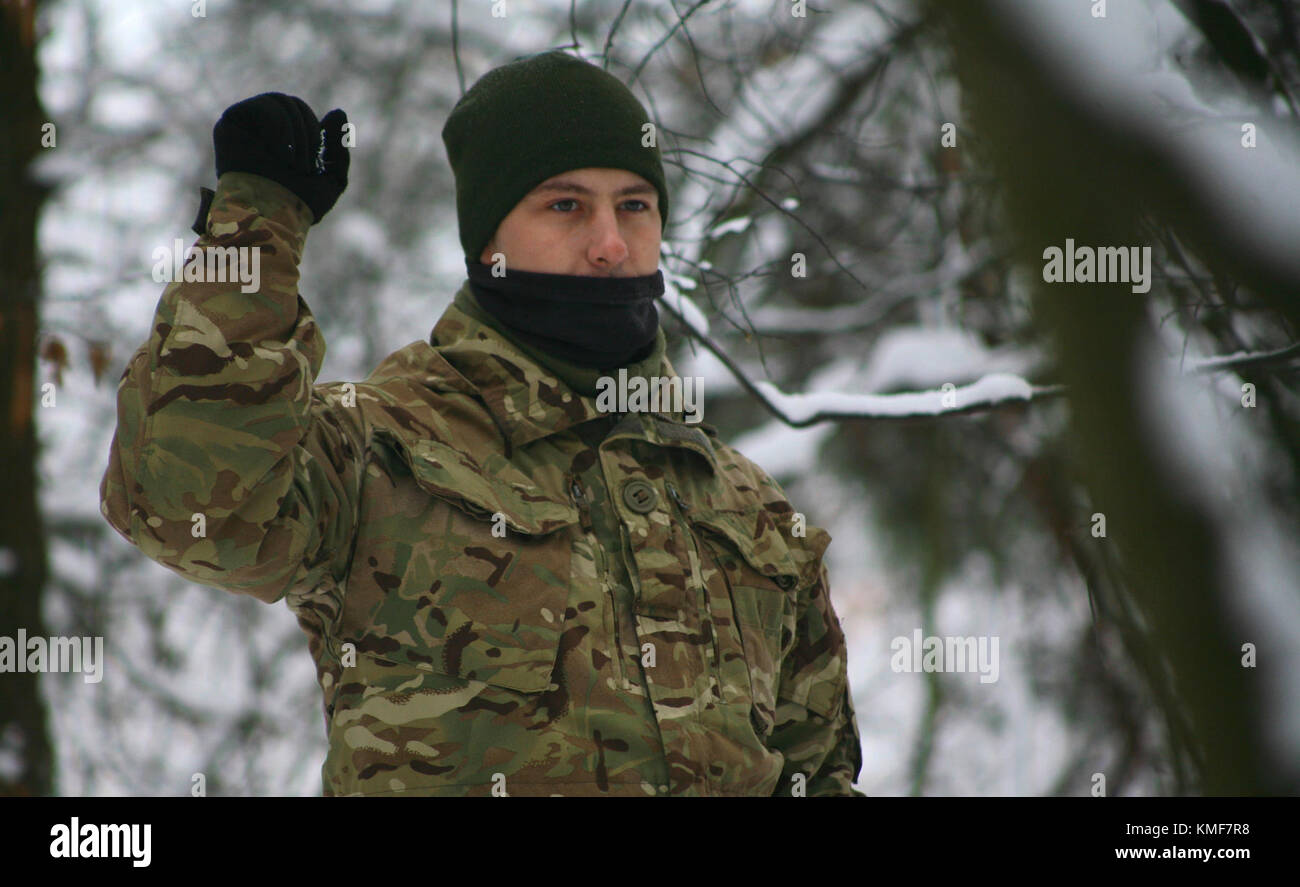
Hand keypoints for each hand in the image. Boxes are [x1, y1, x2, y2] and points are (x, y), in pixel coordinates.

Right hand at [213, 92, 349, 223]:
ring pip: (279, 101)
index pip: (302, 113)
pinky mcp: (230, 124)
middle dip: (308, 133)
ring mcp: (245, 126)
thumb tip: (339, 112)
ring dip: (295, 133)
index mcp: (284, 139)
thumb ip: (337, 145)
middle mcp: (262, 130)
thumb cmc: (300, 206)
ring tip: (293, 163)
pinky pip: (260, 106)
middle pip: (293, 103)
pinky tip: (278, 154)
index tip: (317, 156)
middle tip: (304, 166)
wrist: (273, 217)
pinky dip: (278, 127)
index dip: (315, 129)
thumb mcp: (333, 177)